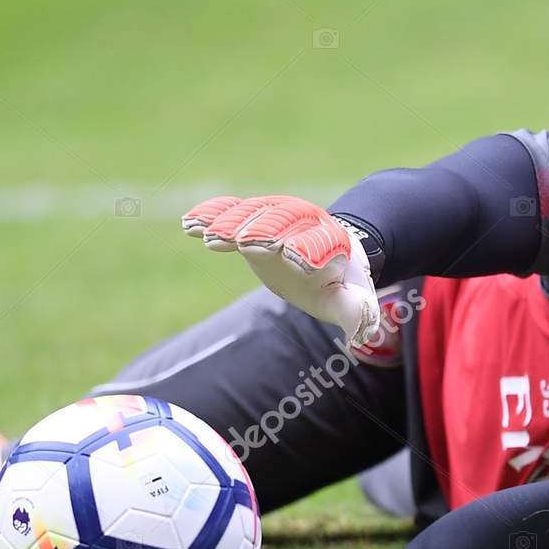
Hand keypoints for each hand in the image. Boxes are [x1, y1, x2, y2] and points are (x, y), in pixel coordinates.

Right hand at [181, 195, 381, 345]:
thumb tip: (359, 336)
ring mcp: (273, 217)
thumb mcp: (350, 298)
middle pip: (280, 223)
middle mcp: (299, 224)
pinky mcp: (250, 219)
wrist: (327, 246)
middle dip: (265, 232)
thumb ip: (354, 312)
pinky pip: (228, 212)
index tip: (299, 260)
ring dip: (231, 224)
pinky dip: (210, 216)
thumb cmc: (338, 281)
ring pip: (251, 214)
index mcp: (327, 243)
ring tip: (210, 237)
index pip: (318, 244)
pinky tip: (188, 225)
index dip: (310, 251)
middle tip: (249, 242)